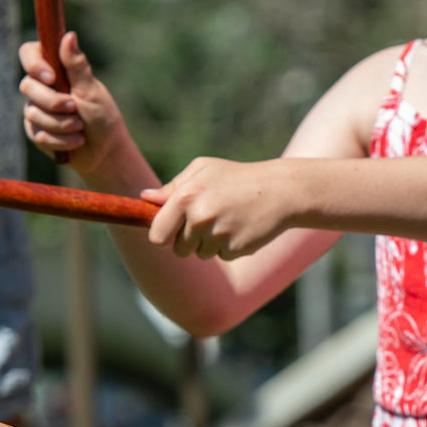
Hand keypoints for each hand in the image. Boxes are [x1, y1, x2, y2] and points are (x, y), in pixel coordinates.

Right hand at [19, 31, 130, 173]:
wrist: (105, 151)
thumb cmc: (102, 115)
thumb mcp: (91, 89)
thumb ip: (77, 65)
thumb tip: (69, 35)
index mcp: (54, 69)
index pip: (29, 53)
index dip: (34, 64)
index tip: (51, 78)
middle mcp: (41, 86)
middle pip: (27, 86)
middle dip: (53, 102)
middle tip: (74, 108)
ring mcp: (35, 109)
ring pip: (32, 113)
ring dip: (61, 124)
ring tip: (80, 127)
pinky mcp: (35, 131)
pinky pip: (37, 134)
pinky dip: (60, 140)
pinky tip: (75, 141)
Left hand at [141, 156, 309, 258]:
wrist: (280, 191)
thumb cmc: (238, 177)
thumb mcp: (204, 169)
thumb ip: (173, 186)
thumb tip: (146, 198)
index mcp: (186, 197)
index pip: (156, 235)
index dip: (162, 235)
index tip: (170, 231)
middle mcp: (200, 218)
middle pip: (178, 249)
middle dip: (188, 239)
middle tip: (208, 219)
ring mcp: (218, 236)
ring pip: (200, 254)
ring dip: (210, 243)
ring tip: (228, 219)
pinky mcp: (235, 250)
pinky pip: (221, 256)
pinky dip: (229, 246)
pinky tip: (241, 227)